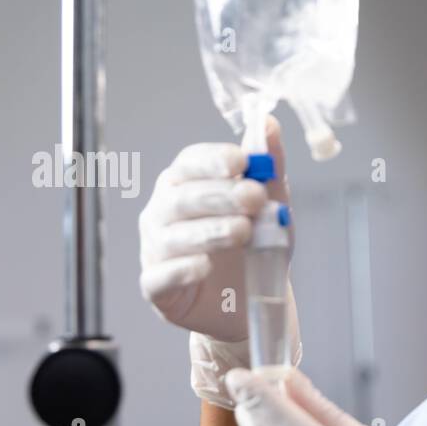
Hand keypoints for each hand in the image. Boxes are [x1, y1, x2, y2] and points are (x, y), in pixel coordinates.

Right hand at [138, 115, 289, 342]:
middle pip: (183, 198)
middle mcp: (162, 213)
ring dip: (209, 231)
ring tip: (243, 231)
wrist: (252, 301)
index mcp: (185, 185)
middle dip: (220, 196)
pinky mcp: (156, 288)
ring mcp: (156, 250)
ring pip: (173, 236)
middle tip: (255, 198)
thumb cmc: (254, 247)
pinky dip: (181, 270)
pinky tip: (204, 266)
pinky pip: (160, 277)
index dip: (213, 161)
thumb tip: (271, 124)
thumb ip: (269, 167)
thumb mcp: (270, 206)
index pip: (190, 163)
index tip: (241, 160)